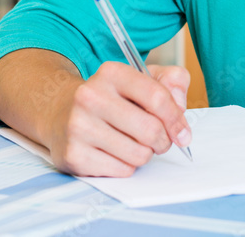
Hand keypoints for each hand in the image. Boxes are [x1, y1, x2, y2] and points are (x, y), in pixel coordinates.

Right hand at [46, 62, 191, 176]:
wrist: (60, 113)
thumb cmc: (111, 98)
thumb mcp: (141, 78)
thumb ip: (172, 81)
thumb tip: (181, 106)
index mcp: (111, 73)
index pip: (157, 97)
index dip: (177, 119)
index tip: (183, 132)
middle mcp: (91, 96)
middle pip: (150, 130)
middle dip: (164, 140)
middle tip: (161, 141)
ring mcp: (79, 126)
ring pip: (138, 154)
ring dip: (145, 154)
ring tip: (135, 144)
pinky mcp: (73, 155)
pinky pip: (121, 170)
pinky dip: (127, 166)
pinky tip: (116, 153)